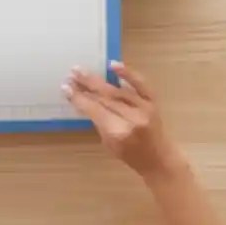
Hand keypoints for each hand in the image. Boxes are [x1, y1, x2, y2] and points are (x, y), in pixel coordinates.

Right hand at [63, 61, 187, 181]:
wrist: (160, 159)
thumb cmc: (131, 156)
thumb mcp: (109, 145)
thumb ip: (99, 122)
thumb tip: (85, 101)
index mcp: (119, 133)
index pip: (95, 111)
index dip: (79, 99)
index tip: (65, 88)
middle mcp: (132, 118)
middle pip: (104, 98)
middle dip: (85, 86)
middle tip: (71, 75)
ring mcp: (144, 108)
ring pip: (117, 91)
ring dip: (98, 80)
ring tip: (81, 71)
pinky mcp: (153, 102)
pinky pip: (141, 85)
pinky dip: (127, 74)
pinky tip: (113, 66)